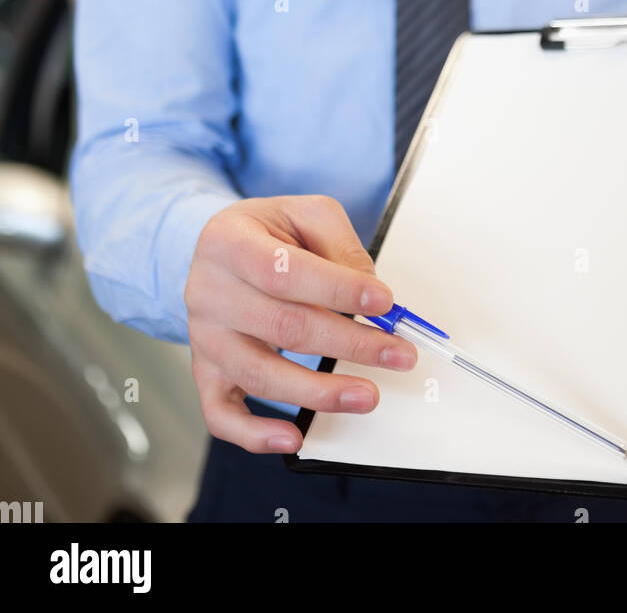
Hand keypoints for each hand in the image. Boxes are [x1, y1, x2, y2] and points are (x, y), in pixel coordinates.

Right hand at [184, 195, 416, 453]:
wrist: (220, 248)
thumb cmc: (268, 233)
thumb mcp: (305, 214)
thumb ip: (339, 246)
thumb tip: (372, 299)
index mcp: (228, 242)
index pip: (283, 271)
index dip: (337, 289)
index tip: (384, 303)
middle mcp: (208, 292)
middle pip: (282, 327)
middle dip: (349, 344)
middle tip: (397, 352)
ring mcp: (204, 337)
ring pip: (260, 375)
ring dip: (320, 392)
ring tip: (367, 395)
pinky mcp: (206, 372)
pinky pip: (222, 414)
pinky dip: (255, 434)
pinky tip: (294, 437)